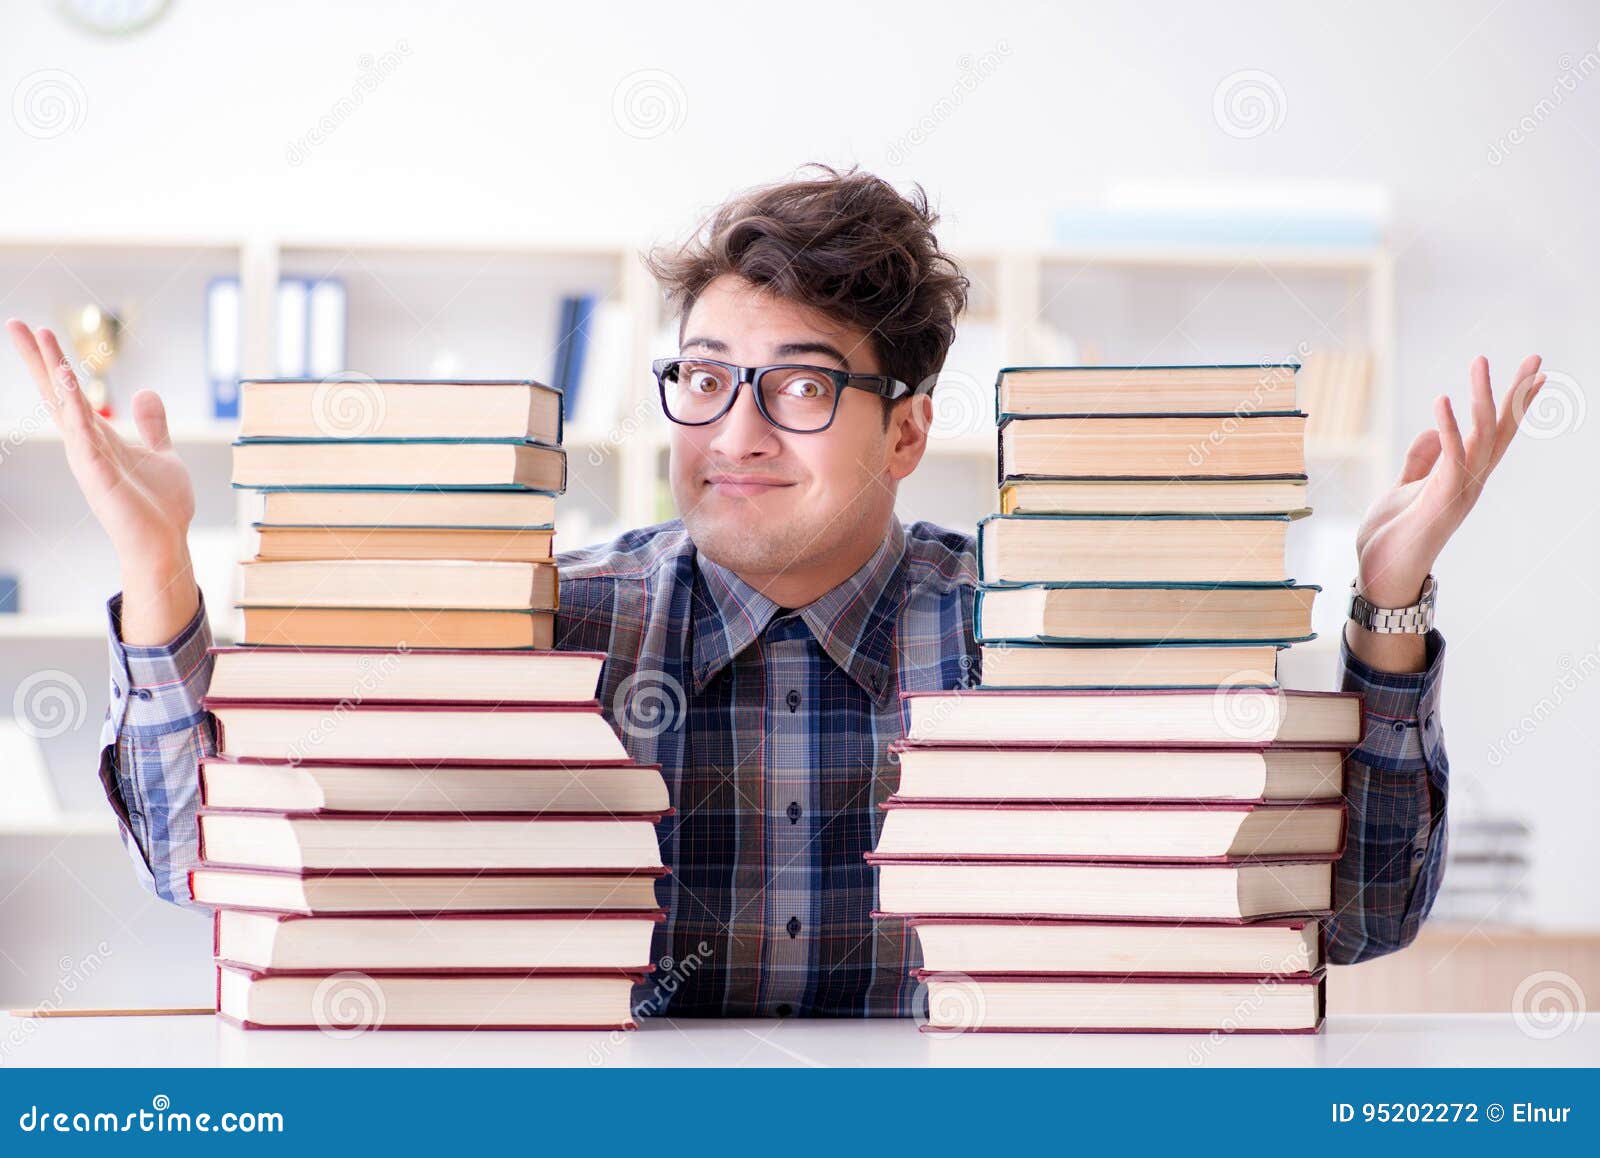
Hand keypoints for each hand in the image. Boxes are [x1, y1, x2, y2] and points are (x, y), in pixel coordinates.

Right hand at [7, 318, 199, 642]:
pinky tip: (66, 381)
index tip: (40, 328)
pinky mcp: (97, 474)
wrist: (166, 543)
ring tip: (40, 336)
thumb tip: (147, 391)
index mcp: (98, 438)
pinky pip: (82, 434)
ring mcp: (88, 459)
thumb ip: (152, 425)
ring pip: (65, 408)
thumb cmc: (160, 506)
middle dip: (38, 358)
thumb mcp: (161, 454)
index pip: (69, 394)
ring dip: (54, 374)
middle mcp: (86, 445)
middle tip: (16, 322)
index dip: (53, 362)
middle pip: (55, 394)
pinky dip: (75, 408)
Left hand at [1346, 354, 1545, 670]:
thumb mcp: (1404, 489)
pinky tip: (1443, 398)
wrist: (1382, 577)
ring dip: (1481, 398)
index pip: (1495, 433)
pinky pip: (1448, 457)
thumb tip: (1431, 429)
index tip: (1534, 374)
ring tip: (1481, 361)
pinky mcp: (1440, 499)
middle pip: (1500, 430)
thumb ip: (1420, 461)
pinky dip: (1447, 427)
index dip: (1515, 404)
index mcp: (1463, 476)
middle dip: (1517, 394)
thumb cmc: (1393, 537)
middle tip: (1535, 357)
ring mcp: (1458, 491)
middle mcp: (1469, 482)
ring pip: (1479, 436)